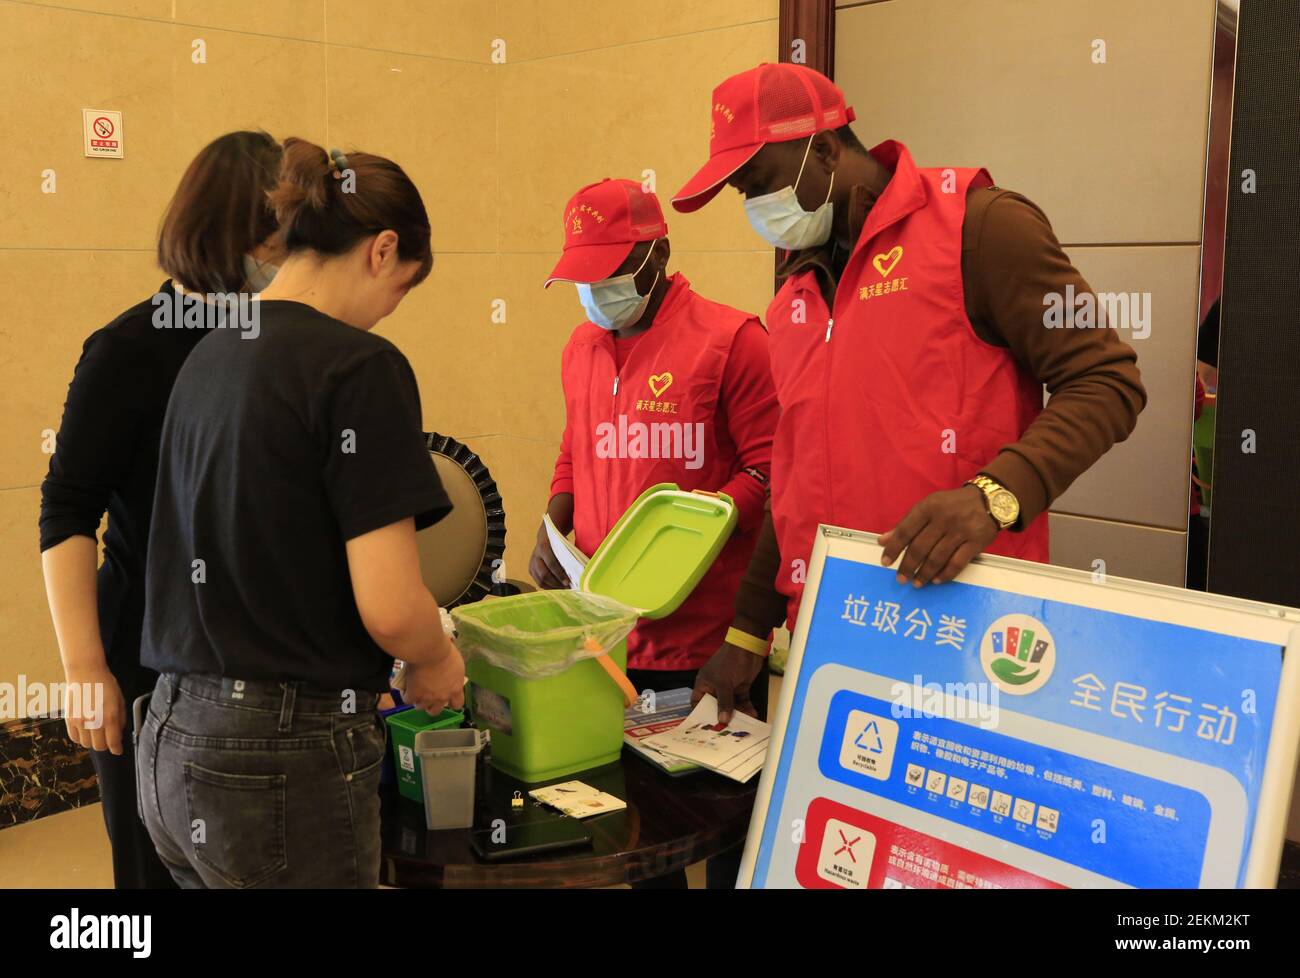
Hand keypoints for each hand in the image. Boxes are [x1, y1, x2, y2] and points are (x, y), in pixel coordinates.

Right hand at [63, 663, 126, 754]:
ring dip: (93, 742)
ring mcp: (79, 722)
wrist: (85, 672)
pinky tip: (86, 731)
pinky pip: (74, 738)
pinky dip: (81, 738)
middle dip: (106, 745)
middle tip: (108, 739)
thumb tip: (119, 734)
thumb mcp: (120, 700)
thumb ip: (120, 719)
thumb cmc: (105, 684)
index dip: (117, 749)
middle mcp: (94, 722)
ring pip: (86, 744)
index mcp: (109, 716)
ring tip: (97, 733)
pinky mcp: (69, 720)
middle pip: (99, 746)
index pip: (113, 742)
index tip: (118, 750)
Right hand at [403, 639, 465, 714]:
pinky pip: (407, 700)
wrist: (429, 650)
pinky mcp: (414, 694)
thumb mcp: (456, 662)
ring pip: (420, 707)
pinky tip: (405, 688)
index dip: (451, 702)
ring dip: (417, 701)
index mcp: (456, 688)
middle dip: (431, 706)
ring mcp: (427, 697)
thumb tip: (451, 669)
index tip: (447, 698)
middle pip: (435, 711)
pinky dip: (405, 695)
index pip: (457, 704)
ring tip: (415, 692)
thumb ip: (454, 672)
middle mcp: (442, 696)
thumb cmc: (444, 650)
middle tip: (427, 697)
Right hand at [528, 522, 569, 589]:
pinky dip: (548, 587)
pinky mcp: (531, 570)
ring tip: (563, 589)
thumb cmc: (559, 542)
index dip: (560, 574)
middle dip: (556, 583)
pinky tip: (557, 588)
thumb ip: (569, 556)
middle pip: (544, 574)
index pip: (551, 564)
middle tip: (566, 588)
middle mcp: (536, 556)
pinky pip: (538, 582)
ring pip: (540, 581)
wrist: (545, 537)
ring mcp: (532, 564)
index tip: (568, 582)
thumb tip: (579, 571)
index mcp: (544, 547)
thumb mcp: (564, 544)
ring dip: (552, 587)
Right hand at [692, 642, 764, 724]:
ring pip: (731, 706)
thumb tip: (723, 720)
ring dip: (738, 715)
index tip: (706, 727)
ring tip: (744, 725)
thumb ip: (724, 702)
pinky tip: (753, 715)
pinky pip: (742, 702)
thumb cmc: (729, 661)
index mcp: (704, 684)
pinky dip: (747, 708)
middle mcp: (714, 688)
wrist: (748, 647)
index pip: (698, 702)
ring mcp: (728, 688)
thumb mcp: (723, 683)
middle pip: (716, 707)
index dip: (700, 714)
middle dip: (722, 717)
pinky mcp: (741, 688)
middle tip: (728, 731)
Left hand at [879, 485, 998, 586]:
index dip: (893, 548)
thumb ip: (906, 524)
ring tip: (917, 583)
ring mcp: (961, 530)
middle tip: (901, 579)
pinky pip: (957, 562)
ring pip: (937, 557)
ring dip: (925, 573)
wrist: (989, 499)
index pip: (906, 530)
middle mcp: (943, 518)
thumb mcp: (928, 507)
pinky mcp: (976, 542)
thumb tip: (882, 541)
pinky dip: (945, 574)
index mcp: (928, 507)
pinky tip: (936, 580)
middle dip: (908, 566)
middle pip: (920, 547)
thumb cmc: (951, 505)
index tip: (885, 563)